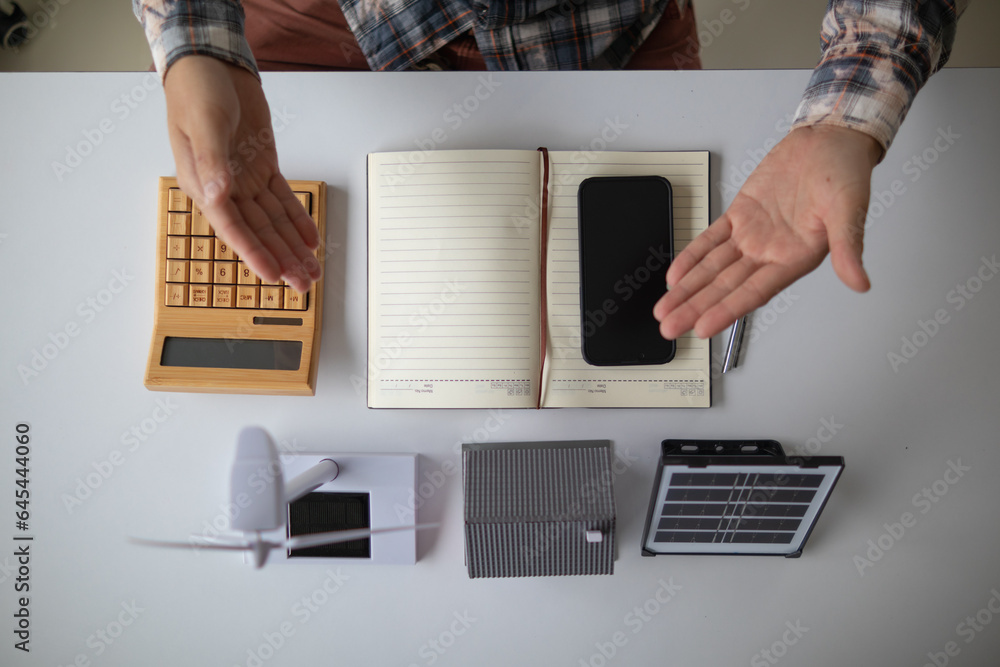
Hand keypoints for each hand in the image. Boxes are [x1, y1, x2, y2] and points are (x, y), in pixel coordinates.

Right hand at [163, 56, 320, 292]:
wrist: (210, 63)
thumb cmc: (195, 88)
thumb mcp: (203, 122)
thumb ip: (212, 160)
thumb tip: (220, 193)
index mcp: (202, 182)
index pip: (232, 227)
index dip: (253, 253)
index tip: (272, 274)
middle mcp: (224, 187)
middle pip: (257, 232)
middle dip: (281, 260)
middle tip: (301, 284)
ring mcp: (245, 178)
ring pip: (273, 222)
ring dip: (292, 247)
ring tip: (311, 271)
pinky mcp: (262, 166)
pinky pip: (282, 200)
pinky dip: (297, 219)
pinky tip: (309, 239)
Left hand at [653, 125, 881, 339]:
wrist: (829, 140)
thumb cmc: (844, 173)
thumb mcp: (849, 208)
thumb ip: (849, 247)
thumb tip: (860, 282)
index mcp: (796, 258)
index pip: (754, 292)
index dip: (726, 310)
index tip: (703, 327)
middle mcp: (770, 253)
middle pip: (725, 287)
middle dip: (695, 307)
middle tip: (670, 327)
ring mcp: (753, 236)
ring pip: (713, 268)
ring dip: (688, 289)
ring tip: (664, 309)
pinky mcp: (740, 215)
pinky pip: (711, 240)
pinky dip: (692, 256)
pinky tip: (675, 275)